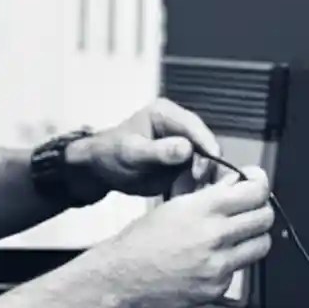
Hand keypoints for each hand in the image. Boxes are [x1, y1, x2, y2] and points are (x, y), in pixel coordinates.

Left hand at [66, 98, 222, 200]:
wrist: (100, 170)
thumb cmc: (111, 154)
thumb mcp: (132, 153)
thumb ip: (158, 152)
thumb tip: (187, 148)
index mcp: (165, 113)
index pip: (194, 126)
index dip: (206, 145)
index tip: (208, 166)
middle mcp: (178, 125)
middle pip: (204, 142)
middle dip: (207, 163)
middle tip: (201, 184)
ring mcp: (182, 143)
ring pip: (205, 158)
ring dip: (205, 175)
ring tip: (199, 192)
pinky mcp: (182, 160)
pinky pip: (197, 171)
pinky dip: (197, 183)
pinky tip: (192, 194)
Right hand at [93, 166, 274, 307]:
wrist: (122, 275)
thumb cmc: (143, 239)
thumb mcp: (177, 204)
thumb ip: (212, 194)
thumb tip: (238, 183)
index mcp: (203, 209)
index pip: (255, 191)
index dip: (261, 183)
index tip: (257, 182)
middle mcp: (214, 236)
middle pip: (265, 218)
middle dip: (261, 209)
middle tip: (251, 208)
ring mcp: (217, 265)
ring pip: (260, 245)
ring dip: (253, 236)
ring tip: (237, 234)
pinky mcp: (216, 287)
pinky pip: (239, 270)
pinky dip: (231, 263)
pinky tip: (212, 258)